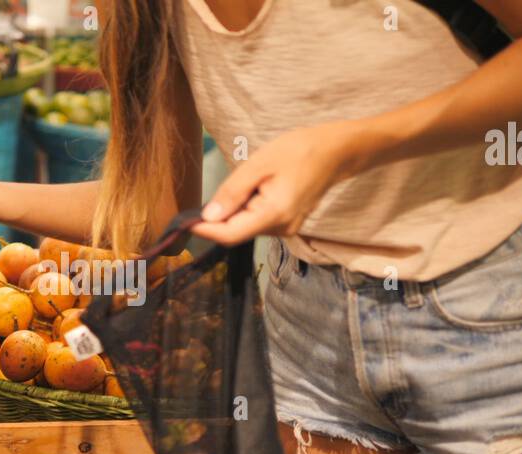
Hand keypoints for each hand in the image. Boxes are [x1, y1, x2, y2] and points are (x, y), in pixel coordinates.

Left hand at [192, 122, 359, 245]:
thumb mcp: (259, 164)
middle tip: (223, 187)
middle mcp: (281, 229)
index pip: (230, 234)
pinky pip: (258, 219)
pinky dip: (249, 206)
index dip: (204, 230)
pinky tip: (260, 185)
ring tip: (253, 178)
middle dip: (222, 213)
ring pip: (247, 224)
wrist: (336, 151)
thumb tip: (208, 216)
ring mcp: (286, 228)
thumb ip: (232, 191)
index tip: (184, 222)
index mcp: (274, 215)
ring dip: (237, 207)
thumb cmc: (299, 151)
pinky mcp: (287, 223)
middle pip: (237, 230)